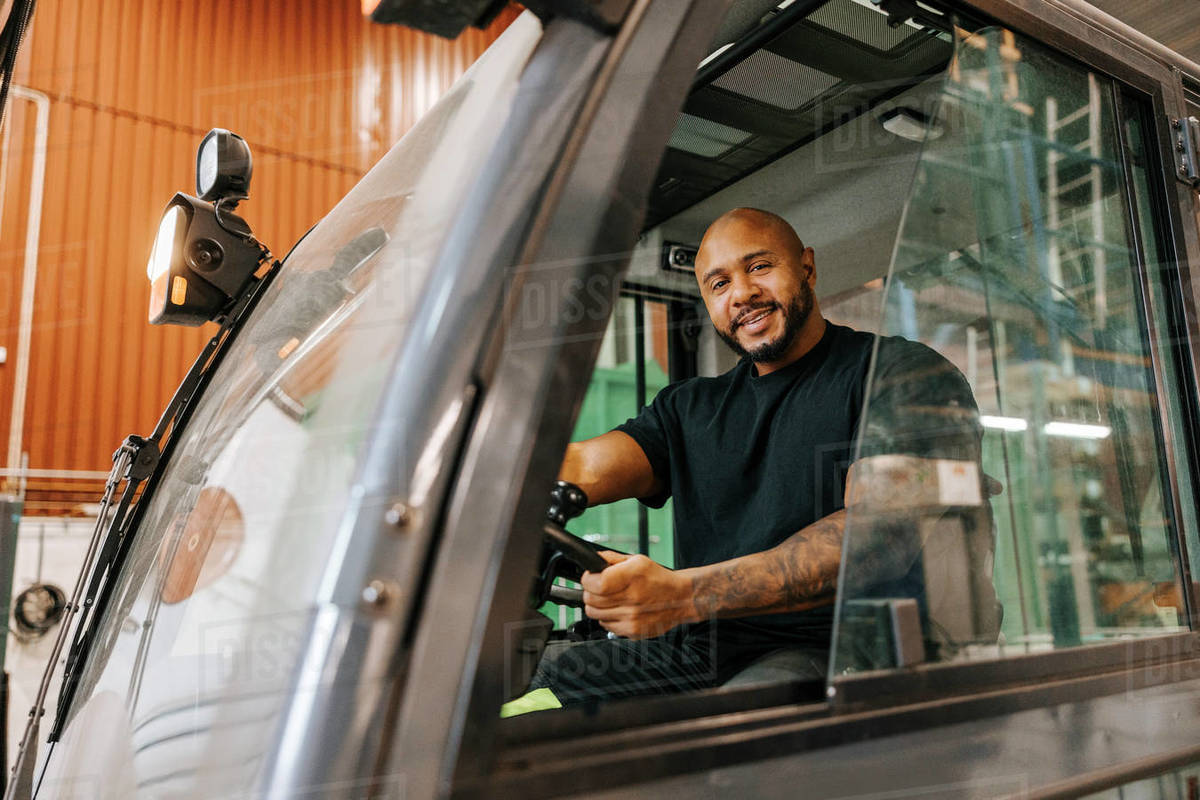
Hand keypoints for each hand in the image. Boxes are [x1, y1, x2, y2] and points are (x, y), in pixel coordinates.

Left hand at [580, 551, 697, 638]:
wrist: (681, 599)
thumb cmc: (659, 579)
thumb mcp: (637, 560)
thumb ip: (612, 559)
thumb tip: (593, 561)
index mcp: (632, 577)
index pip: (595, 584)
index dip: (588, 579)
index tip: (591, 577)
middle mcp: (632, 598)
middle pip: (591, 599)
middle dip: (591, 592)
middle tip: (600, 588)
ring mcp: (632, 617)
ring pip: (594, 614)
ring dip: (598, 605)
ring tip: (610, 599)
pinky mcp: (632, 631)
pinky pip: (605, 625)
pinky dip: (607, 618)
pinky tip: (619, 609)